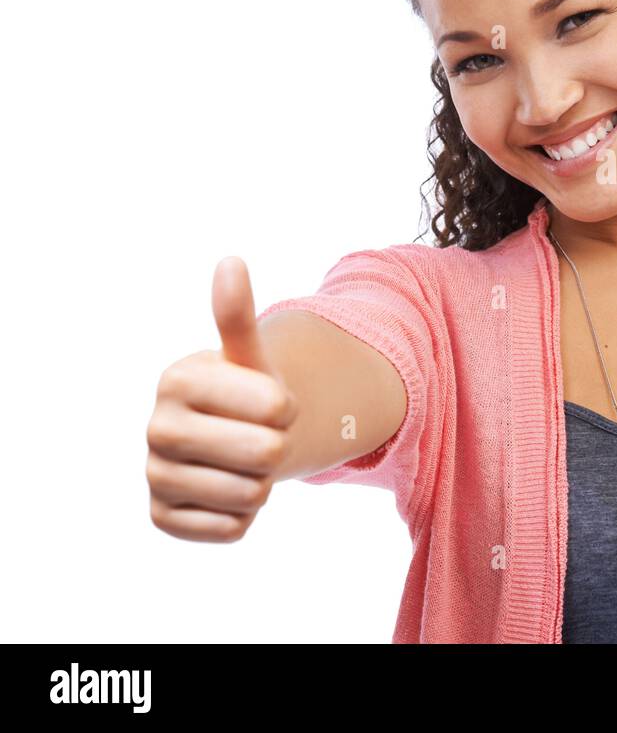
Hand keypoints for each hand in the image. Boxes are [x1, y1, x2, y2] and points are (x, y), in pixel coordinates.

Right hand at [145, 257, 298, 541]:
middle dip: (277, 446)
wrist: (228, 438)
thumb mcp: (249, 354)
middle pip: (266, 455)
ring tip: (241, 461)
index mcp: (176, 379)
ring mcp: (155, 476)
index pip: (276, 408)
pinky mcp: (162, 518)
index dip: (287, 408)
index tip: (267, 400)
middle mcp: (156, 428)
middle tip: (257, 433)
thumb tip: (230, 262)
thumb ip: (237, 314)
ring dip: (261, 482)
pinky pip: (233, 528)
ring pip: (252, 495)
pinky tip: (226, 489)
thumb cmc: (244, 391)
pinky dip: (243, 515)